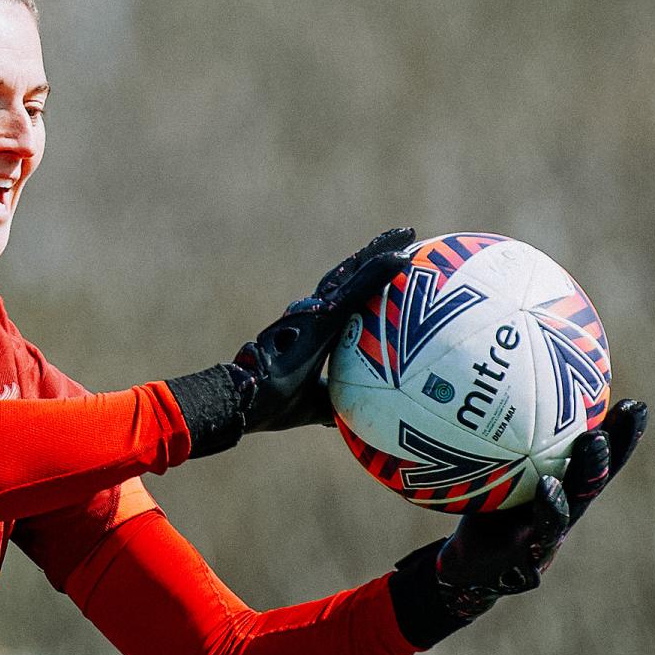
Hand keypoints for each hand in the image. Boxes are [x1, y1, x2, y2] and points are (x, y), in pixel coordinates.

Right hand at [233, 227, 414, 431]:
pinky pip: (358, 288)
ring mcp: (317, 310)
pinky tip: (402, 256)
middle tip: (400, 239)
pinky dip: (380, 271)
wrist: (249, 400)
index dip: (359, 281)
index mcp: (313, 330)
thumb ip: (331, 404)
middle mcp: (314, 312)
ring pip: (354, 274)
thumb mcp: (313, 405)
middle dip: (371, 257)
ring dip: (378, 252)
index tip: (380, 267)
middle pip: (349, 277)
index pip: (341, 298)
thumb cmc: (272, 404)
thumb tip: (352, 420)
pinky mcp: (322, 314)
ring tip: (404, 234)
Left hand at [434, 399, 648, 617]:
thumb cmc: (482, 507)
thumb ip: (493, 438)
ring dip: (589, 467)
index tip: (636, 403)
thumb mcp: (486, 469)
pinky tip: (550, 486)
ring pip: (577, 499)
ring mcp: (550, 534)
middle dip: (613, 443)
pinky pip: (542, 528)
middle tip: (625, 408)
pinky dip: (551, 507)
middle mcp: (564, 508)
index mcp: (561, 486)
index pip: (597, 458)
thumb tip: (492, 383)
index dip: (621, 434)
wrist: (468, 566)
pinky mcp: (530, 555)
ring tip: (593, 439)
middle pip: (594, 475)